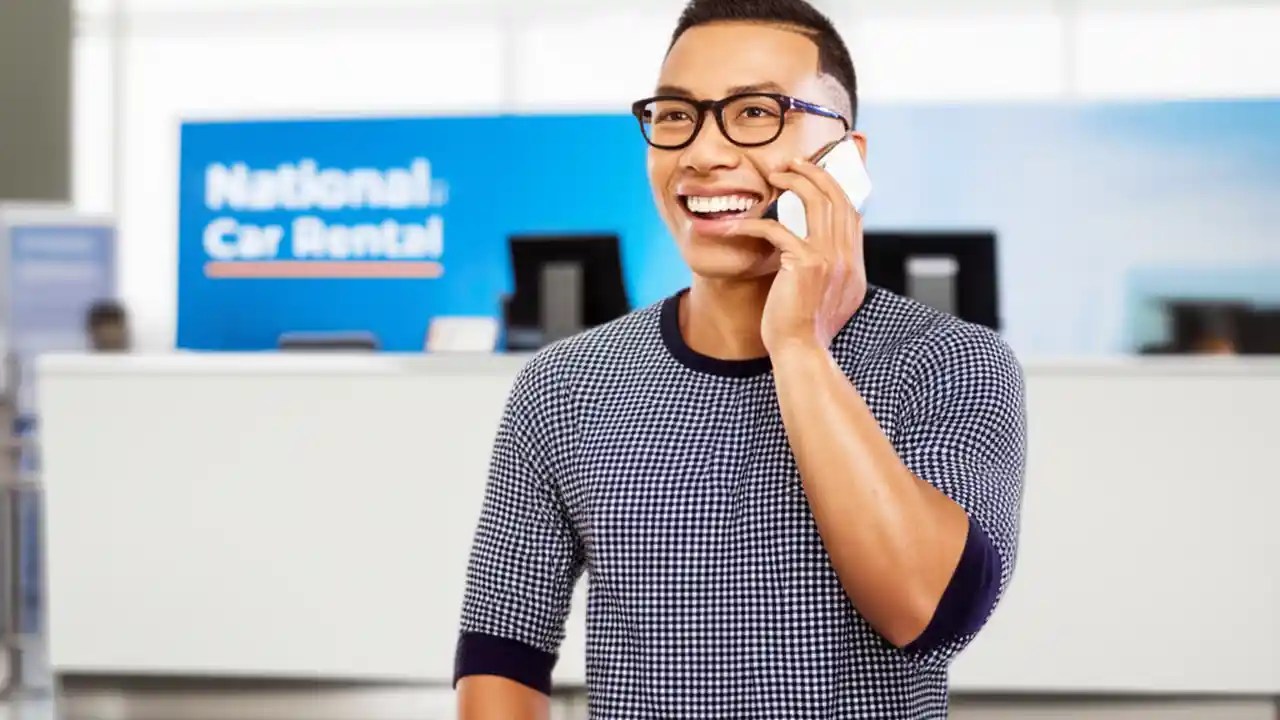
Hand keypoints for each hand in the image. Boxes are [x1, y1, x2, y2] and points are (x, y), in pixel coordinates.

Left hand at [726, 156, 867, 354]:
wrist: (801, 351)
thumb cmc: (805, 327)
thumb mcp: (827, 295)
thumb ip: (829, 268)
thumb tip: (816, 250)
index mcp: (853, 262)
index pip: (851, 211)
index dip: (834, 187)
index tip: (814, 174)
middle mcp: (847, 256)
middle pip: (837, 197)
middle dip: (814, 173)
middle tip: (791, 163)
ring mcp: (829, 258)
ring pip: (816, 202)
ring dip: (793, 182)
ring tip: (774, 176)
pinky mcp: (805, 265)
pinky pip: (777, 230)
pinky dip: (754, 225)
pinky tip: (736, 226)